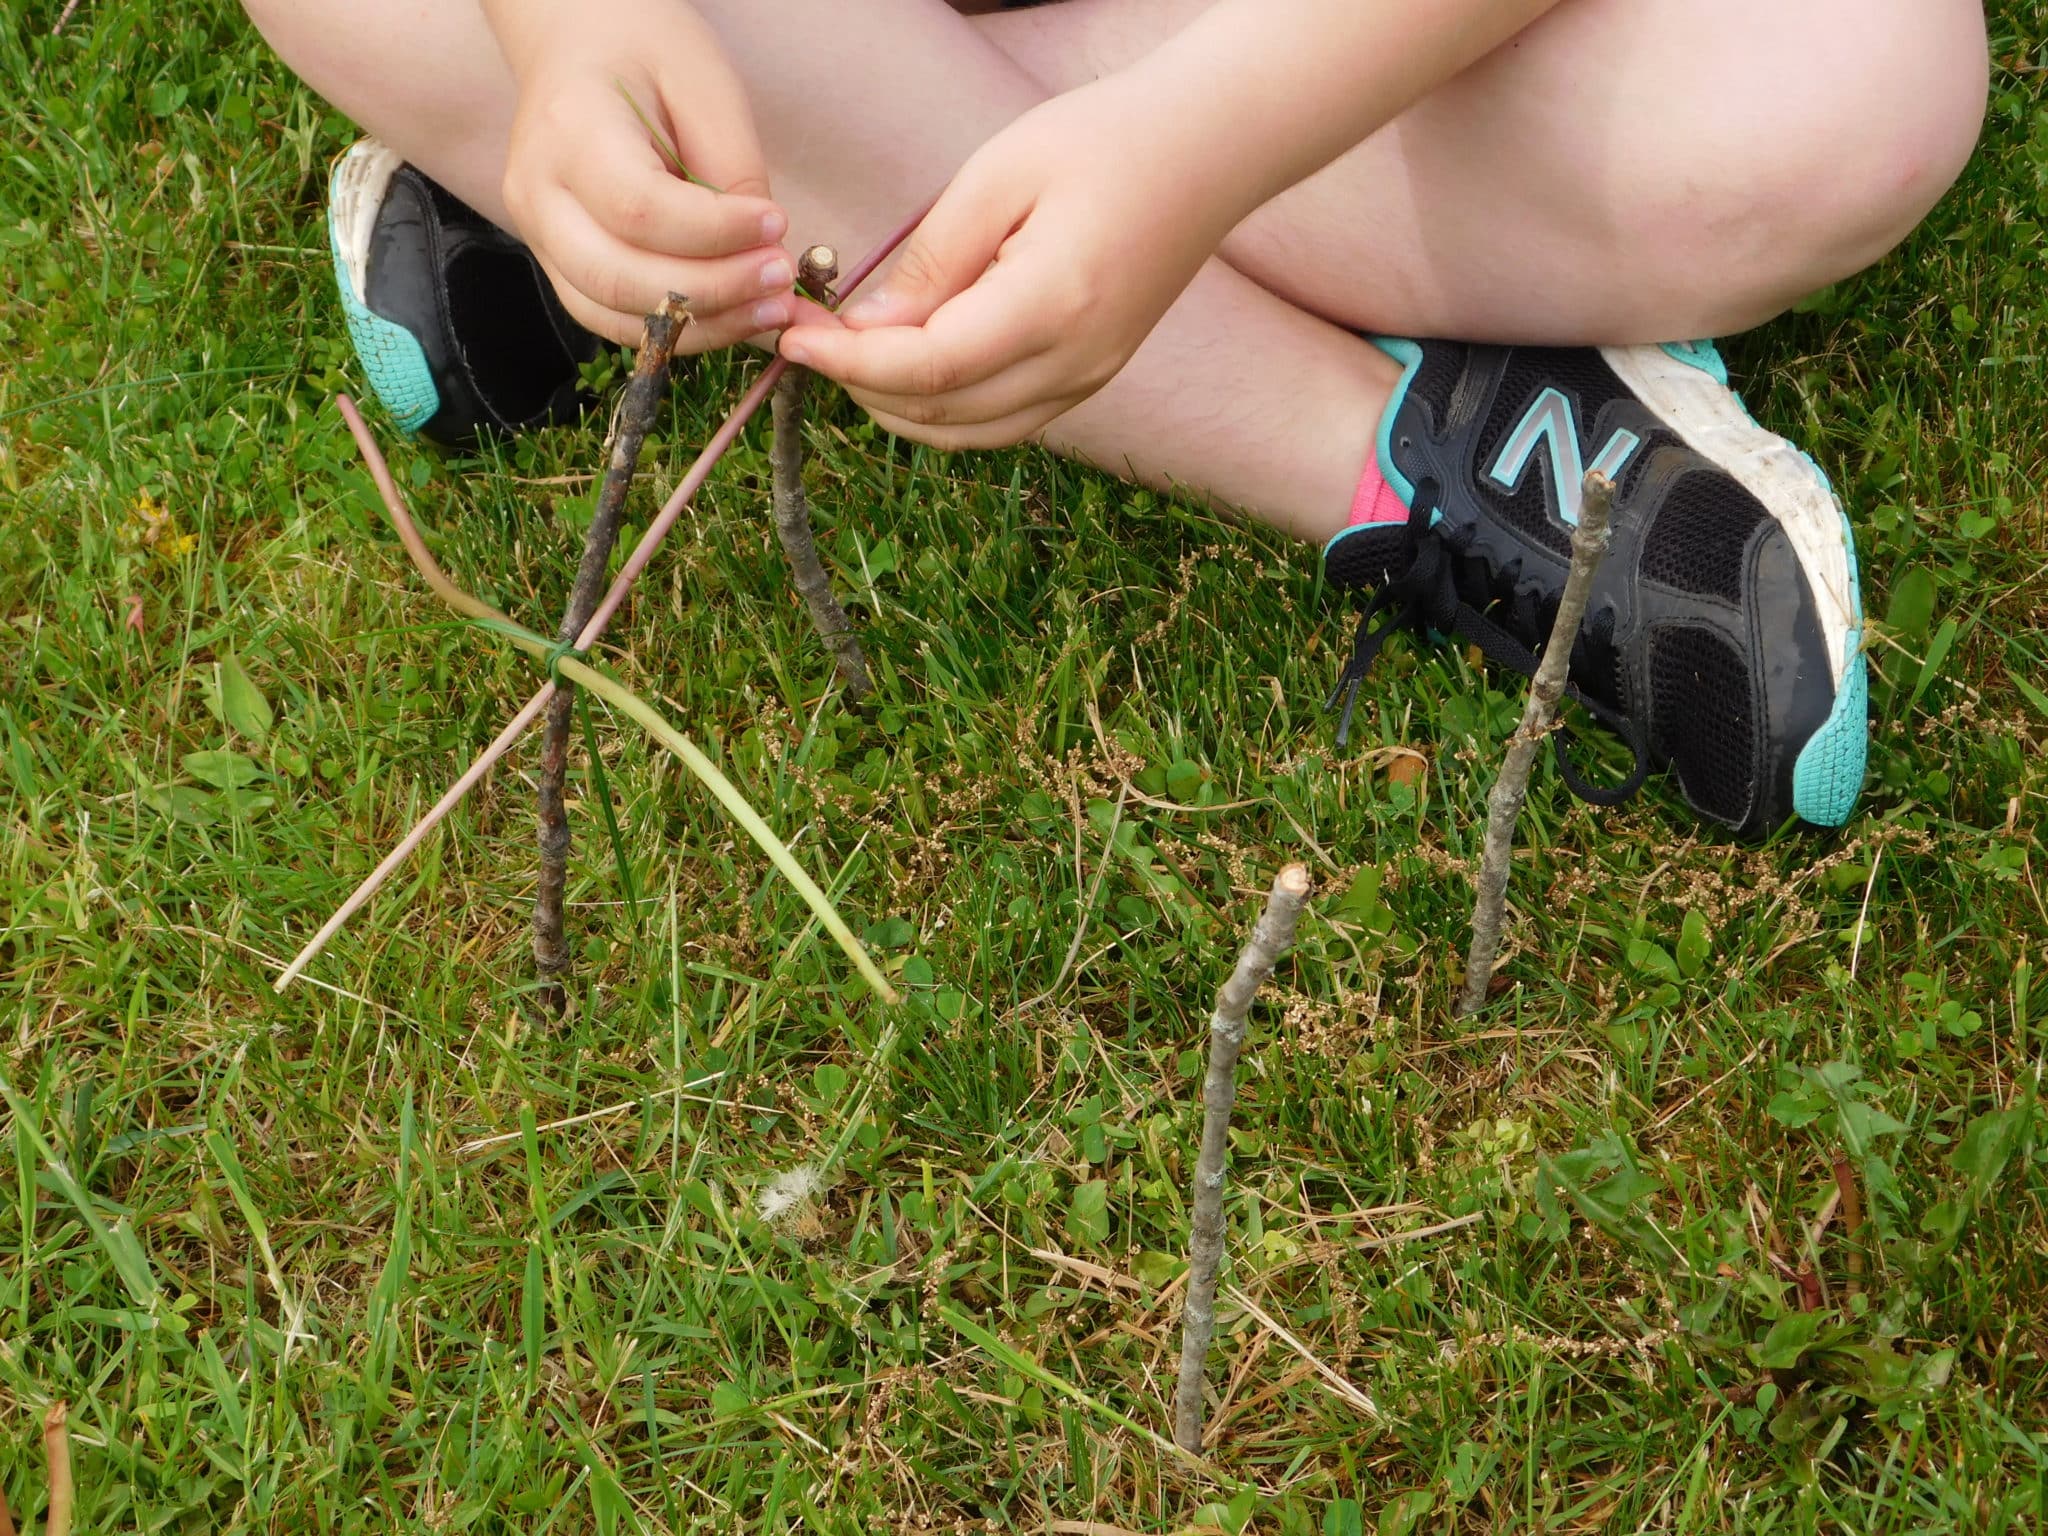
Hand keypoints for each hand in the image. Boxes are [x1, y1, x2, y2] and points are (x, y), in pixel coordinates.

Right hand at [491, 0, 799, 348]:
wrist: (580, 43)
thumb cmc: (645, 51)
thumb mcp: (704, 86)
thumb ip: (731, 170)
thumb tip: (760, 253)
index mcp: (570, 130)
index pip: (641, 209)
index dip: (716, 234)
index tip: (777, 225)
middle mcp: (538, 192)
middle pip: (619, 277)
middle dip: (712, 292)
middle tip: (779, 279)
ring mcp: (538, 235)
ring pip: (613, 315)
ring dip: (700, 326)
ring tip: (768, 308)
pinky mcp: (557, 264)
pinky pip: (613, 320)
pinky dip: (677, 330)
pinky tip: (731, 314)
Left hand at [779, 81, 1228, 448]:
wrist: (1208, 151)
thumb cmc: (1105, 140)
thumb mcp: (998, 176)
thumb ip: (930, 262)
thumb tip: (863, 329)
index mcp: (1051, 306)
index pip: (928, 369)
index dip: (849, 362)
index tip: (792, 335)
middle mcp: (1075, 363)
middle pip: (940, 413)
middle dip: (860, 384)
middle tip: (808, 334)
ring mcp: (1088, 379)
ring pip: (968, 432)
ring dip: (897, 406)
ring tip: (849, 351)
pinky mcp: (1091, 378)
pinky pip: (1001, 421)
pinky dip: (943, 409)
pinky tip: (907, 363)